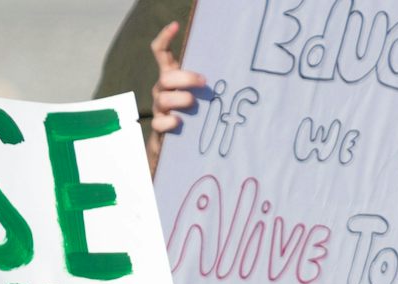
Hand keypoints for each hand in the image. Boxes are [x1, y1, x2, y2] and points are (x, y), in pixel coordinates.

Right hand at [148, 23, 205, 169]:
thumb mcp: (200, 93)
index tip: (174, 25)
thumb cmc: (194, 113)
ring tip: (194, 104)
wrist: (176, 145)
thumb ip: (206, 82)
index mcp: (171, 78)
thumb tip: (239, 68)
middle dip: (185, 78)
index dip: (164, 38)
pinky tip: (181, 123)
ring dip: (182, 99)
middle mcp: (162, 91)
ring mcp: (159, 110)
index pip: (160, 53)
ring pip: (164, 98)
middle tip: (204, 82)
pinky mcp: (159, 128)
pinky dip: (171, 122)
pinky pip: (160, 122)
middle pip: (166, 77)